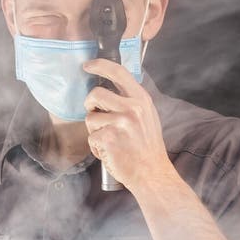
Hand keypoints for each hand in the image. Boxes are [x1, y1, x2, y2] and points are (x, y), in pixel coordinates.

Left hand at [83, 59, 173, 192]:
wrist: (152, 173)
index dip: (100, 65)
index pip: (118, 72)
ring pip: (90, 118)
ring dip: (94, 131)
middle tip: (94, 114)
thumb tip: (108, 89)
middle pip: (95, 94)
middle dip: (89, 105)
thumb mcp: (147, 117)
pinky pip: (90, 137)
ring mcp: (120, 122)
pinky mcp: (108, 138)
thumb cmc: (147, 148)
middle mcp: (132, 108)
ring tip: (109, 142)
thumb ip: (132, 102)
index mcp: (141, 99)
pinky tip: (109, 153)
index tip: (87, 65)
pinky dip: (96, 148)